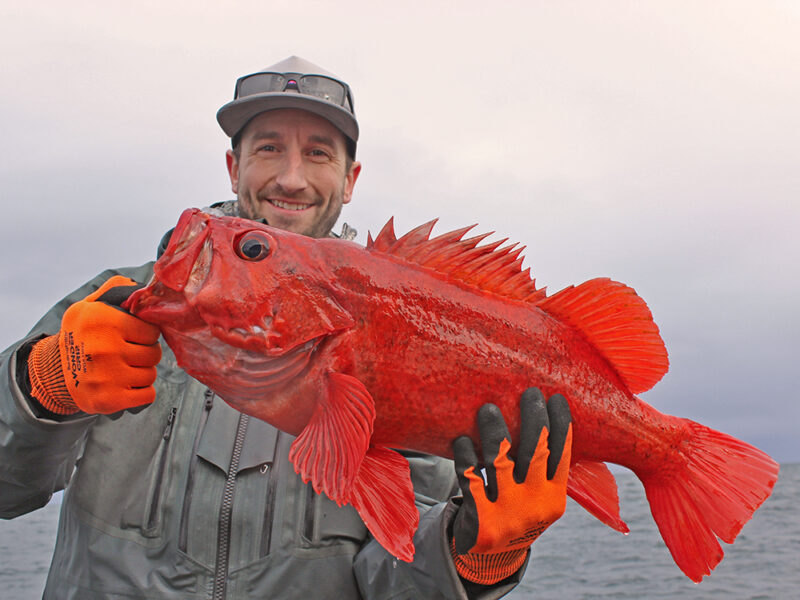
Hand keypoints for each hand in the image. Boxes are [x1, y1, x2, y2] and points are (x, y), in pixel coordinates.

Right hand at [27, 276, 161, 414]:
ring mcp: (107, 376)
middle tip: (129, 353)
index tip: (133, 336)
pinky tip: (127, 385)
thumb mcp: (89, 306)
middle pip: (154, 353)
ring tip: (124, 369)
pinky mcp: (109, 399)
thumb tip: (139, 285)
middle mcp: (104, 348)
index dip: (145, 333)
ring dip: (142, 372)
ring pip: (151, 374)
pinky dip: (141, 392)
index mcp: (102, 321)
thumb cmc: (82, 336)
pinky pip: (148, 395)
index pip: (151, 330)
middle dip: (145, 353)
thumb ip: (114, 290)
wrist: (53, 371)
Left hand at [451, 388, 571, 583]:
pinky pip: (471, 478)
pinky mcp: (480, 519)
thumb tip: (545, 415)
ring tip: (489, 409)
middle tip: (529, 392)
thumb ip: (543, 468)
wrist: (490, 557)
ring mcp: (508, 514)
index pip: (562, 454)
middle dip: (533, 417)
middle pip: (536, 451)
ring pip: (500, 461)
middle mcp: (535, 505)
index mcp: (555, 497)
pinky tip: (463, 440)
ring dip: (494, 430)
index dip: (561, 423)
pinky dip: (466, 456)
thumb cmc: (515, 511)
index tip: (557, 398)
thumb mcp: (539, 497)